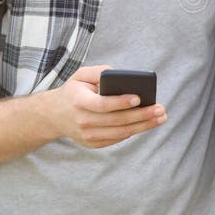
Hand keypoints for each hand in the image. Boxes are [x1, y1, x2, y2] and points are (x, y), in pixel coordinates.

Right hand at [43, 65, 167, 147]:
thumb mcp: (81, 75)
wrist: (53, 114)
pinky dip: (134, 131)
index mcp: (79, 102)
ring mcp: (87, 136)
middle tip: (160, 109)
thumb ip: (99, 71)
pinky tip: (147, 123)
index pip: (103, 105)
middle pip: (117, 121)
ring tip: (160, 117)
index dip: (121, 102)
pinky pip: (117, 138)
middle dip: (142, 115)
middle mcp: (83, 121)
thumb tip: (120, 75)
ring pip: (121, 132)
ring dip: (144, 126)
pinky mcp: (93, 143)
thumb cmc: (74, 91)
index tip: (139, 98)